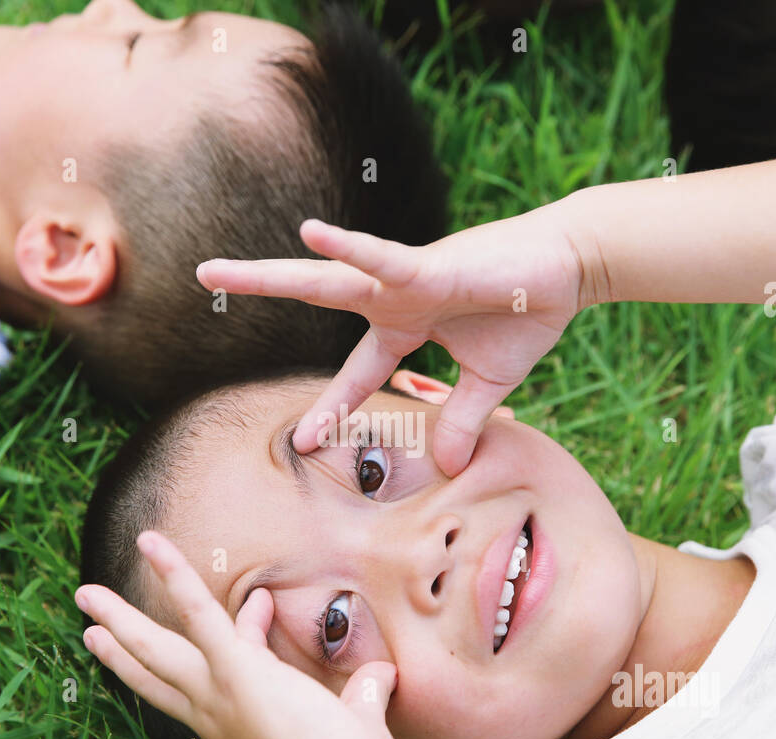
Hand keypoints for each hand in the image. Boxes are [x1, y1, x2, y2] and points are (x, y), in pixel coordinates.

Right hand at [75, 530, 404, 738]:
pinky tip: (151, 542)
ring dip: (119, 618)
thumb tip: (381, 674)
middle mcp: (214, 719)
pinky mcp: (233, 668)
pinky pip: (195, 611)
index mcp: (236, 734)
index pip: (221, 678)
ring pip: (156, 648)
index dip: (240, 632)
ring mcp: (216, 694)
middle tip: (89, 631)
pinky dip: (173, 573)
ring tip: (85, 593)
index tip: (260, 601)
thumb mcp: (355, 721)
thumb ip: (364, 693)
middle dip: (121, 650)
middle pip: (156, 676)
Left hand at [196, 204, 596, 475]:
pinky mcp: (431, 267)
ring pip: (327, 278)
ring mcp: (405, 279)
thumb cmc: (528, 312)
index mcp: (404, 325)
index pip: (355, 372)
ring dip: (272, 276)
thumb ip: (460, 421)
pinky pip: (382, 258)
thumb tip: (449, 468)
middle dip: (262, 289)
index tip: (306, 439)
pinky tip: (310, 233)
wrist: (571, 267)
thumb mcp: (488, 384)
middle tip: (205, 276)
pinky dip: (349, 247)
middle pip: (314, 296)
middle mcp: (393, 298)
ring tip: (215, 273)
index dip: (333, 406)